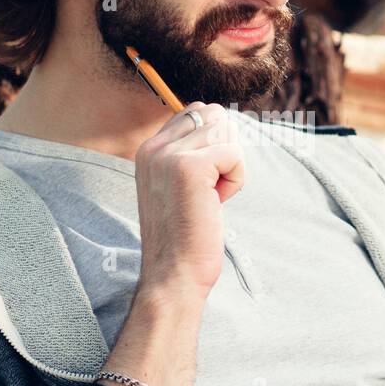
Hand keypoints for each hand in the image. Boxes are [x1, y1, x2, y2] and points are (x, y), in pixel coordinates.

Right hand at [134, 101, 244, 299]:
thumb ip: (193, 154)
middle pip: (214, 114)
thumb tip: (225, 123)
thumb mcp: (181, 186)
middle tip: (210, 189)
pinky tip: (217, 203)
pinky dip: (236, 180)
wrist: (174, 274)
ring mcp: (169, 155)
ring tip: (211, 197)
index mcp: (149, 150)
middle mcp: (154, 147)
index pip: (196, 112)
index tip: (206, 181)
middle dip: (225, 149)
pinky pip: (234, 153)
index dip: (216, 141)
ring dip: (231, 166)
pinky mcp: (189, 167)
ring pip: (225, 131)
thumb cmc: (186, 236)